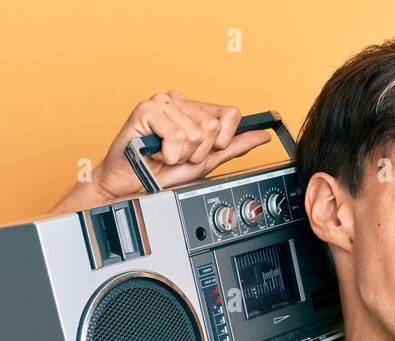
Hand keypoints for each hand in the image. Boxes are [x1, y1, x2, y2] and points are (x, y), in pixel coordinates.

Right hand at [74, 92, 272, 204]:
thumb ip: (233, 147)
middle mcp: (181, 100)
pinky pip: (175, 135)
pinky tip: (156, 151)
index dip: (223, 140)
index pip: (230, 113)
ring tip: (165, 154)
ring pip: (194, 133)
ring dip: (180, 154)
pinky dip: (168, 153)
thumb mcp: (206, 162)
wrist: (132, 185)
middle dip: (198, 152)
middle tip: (178, 155)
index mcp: (196, 108)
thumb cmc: (163, 171)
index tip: (206, 151)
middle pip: (212, 127)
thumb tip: (262, 135)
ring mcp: (163, 101)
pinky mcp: (146, 108)